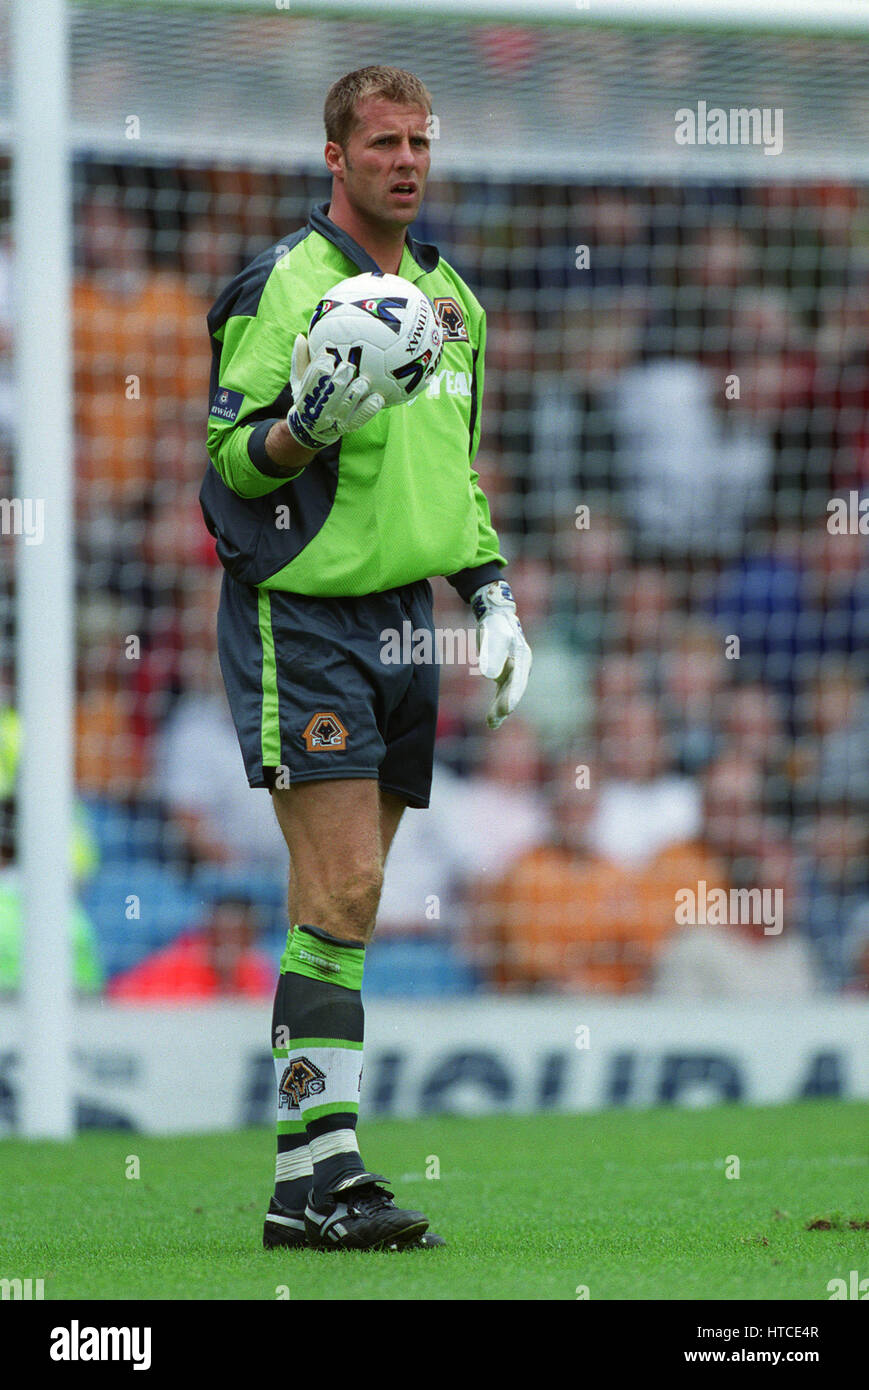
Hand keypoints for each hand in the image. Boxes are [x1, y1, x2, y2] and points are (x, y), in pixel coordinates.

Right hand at [286, 333, 385, 449]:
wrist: (311, 430)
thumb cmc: (308, 398)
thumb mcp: (298, 381)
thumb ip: (300, 360)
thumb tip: (301, 337)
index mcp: (305, 396)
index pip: (315, 375)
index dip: (324, 363)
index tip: (330, 357)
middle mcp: (320, 408)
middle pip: (334, 386)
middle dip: (344, 373)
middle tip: (350, 366)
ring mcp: (335, 418)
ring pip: (349, 400)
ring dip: (358, 387)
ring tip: (364, 380)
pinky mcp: (349, 426)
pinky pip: (363, 415)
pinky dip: (372, 406)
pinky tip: (379, 396)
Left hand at [471, 580, 531, 728]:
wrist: (496, 617)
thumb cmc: (495, 625)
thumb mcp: (493, 635)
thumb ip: (492, 654)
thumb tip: (489, 676)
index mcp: (522, 657)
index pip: (518, 679)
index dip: (512, 695)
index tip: (507, 708)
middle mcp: (520, 668)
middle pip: (514, 690)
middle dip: (506, 704)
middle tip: (498, 717)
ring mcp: (513, 673)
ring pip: (507, 695)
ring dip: (500, 710)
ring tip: (492, 724)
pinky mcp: (503, 676)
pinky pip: (501, 694)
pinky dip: (497, 707)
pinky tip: (492, 722)